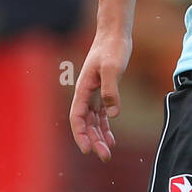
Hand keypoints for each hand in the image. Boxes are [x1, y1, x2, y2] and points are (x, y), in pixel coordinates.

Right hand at [69, 31, 131, 161]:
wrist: (115, 34)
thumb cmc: (113, 48)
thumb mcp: (113, 68)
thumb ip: (111, 91)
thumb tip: (112, 115)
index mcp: (83, 88)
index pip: (77, 117)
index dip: (81, 134)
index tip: (88, 149)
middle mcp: (85, 93)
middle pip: (85, 123)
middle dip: (93, 140)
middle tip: (104, 156)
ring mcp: (93, 93)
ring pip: (92, 121)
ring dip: (99, 137)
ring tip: (107, 153)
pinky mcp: (103, 91)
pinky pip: (100, 114)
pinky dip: (105, 127)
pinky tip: (111, 139)